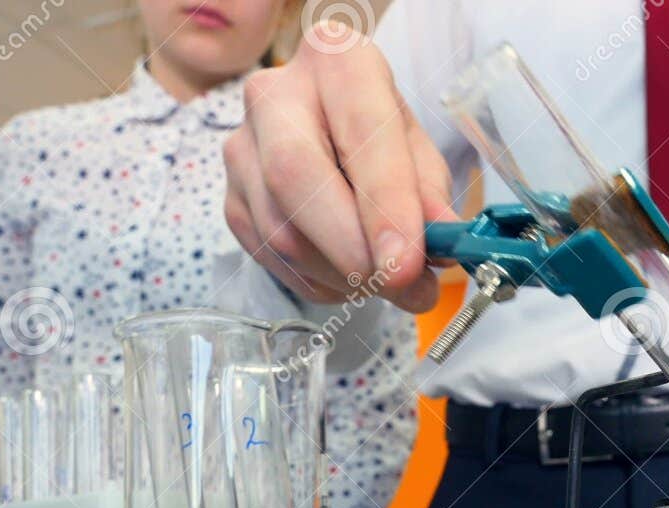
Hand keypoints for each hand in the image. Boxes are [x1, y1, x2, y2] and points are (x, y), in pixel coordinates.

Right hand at [223, 20, 455, 312]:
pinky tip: (346, 276)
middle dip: (348, 246)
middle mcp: (275, 95)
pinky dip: (315, 280)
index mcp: (338, 63)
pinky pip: (268, 255)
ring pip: (279, 228)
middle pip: (293, 175)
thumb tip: (438, 251)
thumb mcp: (418, 151)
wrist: (325, 126)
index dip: (384, 205)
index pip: (360, 132)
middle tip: (393, 284)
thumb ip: (429, 197)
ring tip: (382, 282)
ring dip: (339, 274)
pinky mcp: (229, 196)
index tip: (406, 263)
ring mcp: (242, 147)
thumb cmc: (378, 137)